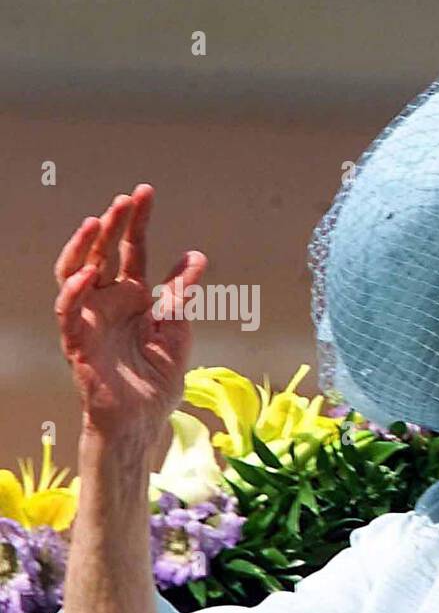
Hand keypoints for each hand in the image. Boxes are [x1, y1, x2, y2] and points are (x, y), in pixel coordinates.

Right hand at [54, 184, 206, 445]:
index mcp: (134, 296)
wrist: (145, 419)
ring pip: (76, 273)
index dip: (137, 223)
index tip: (145, 193)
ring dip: (84, 247)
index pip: (132, 251)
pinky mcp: (77, 341)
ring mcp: (90, 319)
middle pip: (103, 253)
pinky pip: (68, 311)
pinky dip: (76, 290)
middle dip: (113, 224)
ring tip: (99, 222)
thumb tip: (195, 255)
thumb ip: (180, 294)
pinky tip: (90, 271)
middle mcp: (108, 302)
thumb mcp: (177, 329)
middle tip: (127, 199)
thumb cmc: (158, 378)